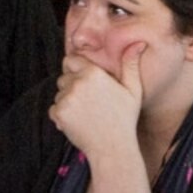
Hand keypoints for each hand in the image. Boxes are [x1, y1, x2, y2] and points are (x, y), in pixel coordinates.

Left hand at [50, 47, 146, 167]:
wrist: (113, 148)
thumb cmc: (125, 120)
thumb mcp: (133, 90)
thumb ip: (131, 64)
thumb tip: (138, 43)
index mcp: (93, 73)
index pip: (71, 60)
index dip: (77, 70)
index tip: (85, 82)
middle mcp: (77, 82)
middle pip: (63, 77)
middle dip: (72, 86)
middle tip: (89, 102)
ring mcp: (66, 98)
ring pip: (59, 94)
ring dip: (67, 102)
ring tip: (86, 114)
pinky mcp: (59, 113)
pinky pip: (54, 109)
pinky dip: (62, 116)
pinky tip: (78, 122)